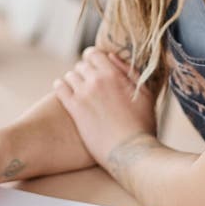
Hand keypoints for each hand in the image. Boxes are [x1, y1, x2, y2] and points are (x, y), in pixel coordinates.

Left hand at [52, 47, 156, 168]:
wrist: (131, 152)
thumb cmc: (142, 125)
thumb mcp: (144, 94)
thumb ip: (129, 72)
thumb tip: (111, 56)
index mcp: (114, 74)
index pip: (94, 54)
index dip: (93, 59)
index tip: (95, 67)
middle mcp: (97, 80)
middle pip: (81, 65)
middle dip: (84, 72)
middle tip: (88, 83)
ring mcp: (84, 94)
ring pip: (69, 76)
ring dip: (73, 80)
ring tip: (78, 90)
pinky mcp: (75, 109)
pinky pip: (59, 89)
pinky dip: (60, 87)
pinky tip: (64, 93)